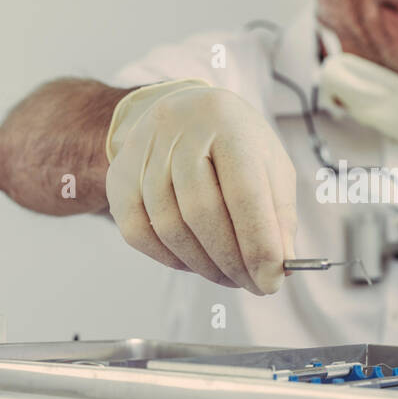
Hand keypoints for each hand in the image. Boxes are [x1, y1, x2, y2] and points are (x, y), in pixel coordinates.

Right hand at [106, 81, 297, 293]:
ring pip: (169, 227)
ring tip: (228, 275)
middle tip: (252, 285)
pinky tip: (194, 262)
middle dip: (231, 261)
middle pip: (201, 212)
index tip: (270, 280)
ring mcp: (143, 152)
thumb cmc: (235, 145)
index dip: (258, 243)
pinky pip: (138, 233)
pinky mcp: (119, 177)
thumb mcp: (270, 166)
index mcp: (227, 123)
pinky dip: (169, 259)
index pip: (243, 191)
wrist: (183, 114)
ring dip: (202, 265)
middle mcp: (180, 129)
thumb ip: (278, 216)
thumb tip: (277, 269)